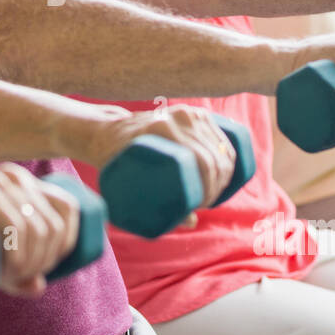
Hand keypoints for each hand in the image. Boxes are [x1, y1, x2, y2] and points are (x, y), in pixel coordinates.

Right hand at [0, 163, 79, 297]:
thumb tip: (39, 286)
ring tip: (8, 277)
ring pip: (37, 229)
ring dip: (29, 264)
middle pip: (54, 225)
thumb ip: (18, 272)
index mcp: (27, 184)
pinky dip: (18, 256)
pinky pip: (15, 226)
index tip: (46, 268)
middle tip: (18, 278)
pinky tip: (7, 270)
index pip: (69, 209)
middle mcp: (16, 177)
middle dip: (44, 262)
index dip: (68, 244)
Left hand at [86, 104, 240, 225]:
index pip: (203, 162)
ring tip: (213, 192)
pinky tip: (227, 170)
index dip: (209, 189)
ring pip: (221, 146)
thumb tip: (190, 221)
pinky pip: (221, 134)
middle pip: (214, 156)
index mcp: (162, 129)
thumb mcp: (126, 184)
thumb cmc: (113, 162)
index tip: (202, 205)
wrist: (107, 131)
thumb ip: (153, 208)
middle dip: (217, 185)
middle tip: (205, 203)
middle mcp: (177, 117)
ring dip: (225, 173)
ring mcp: (187, 112)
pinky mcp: (192, 113)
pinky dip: (227, 154)